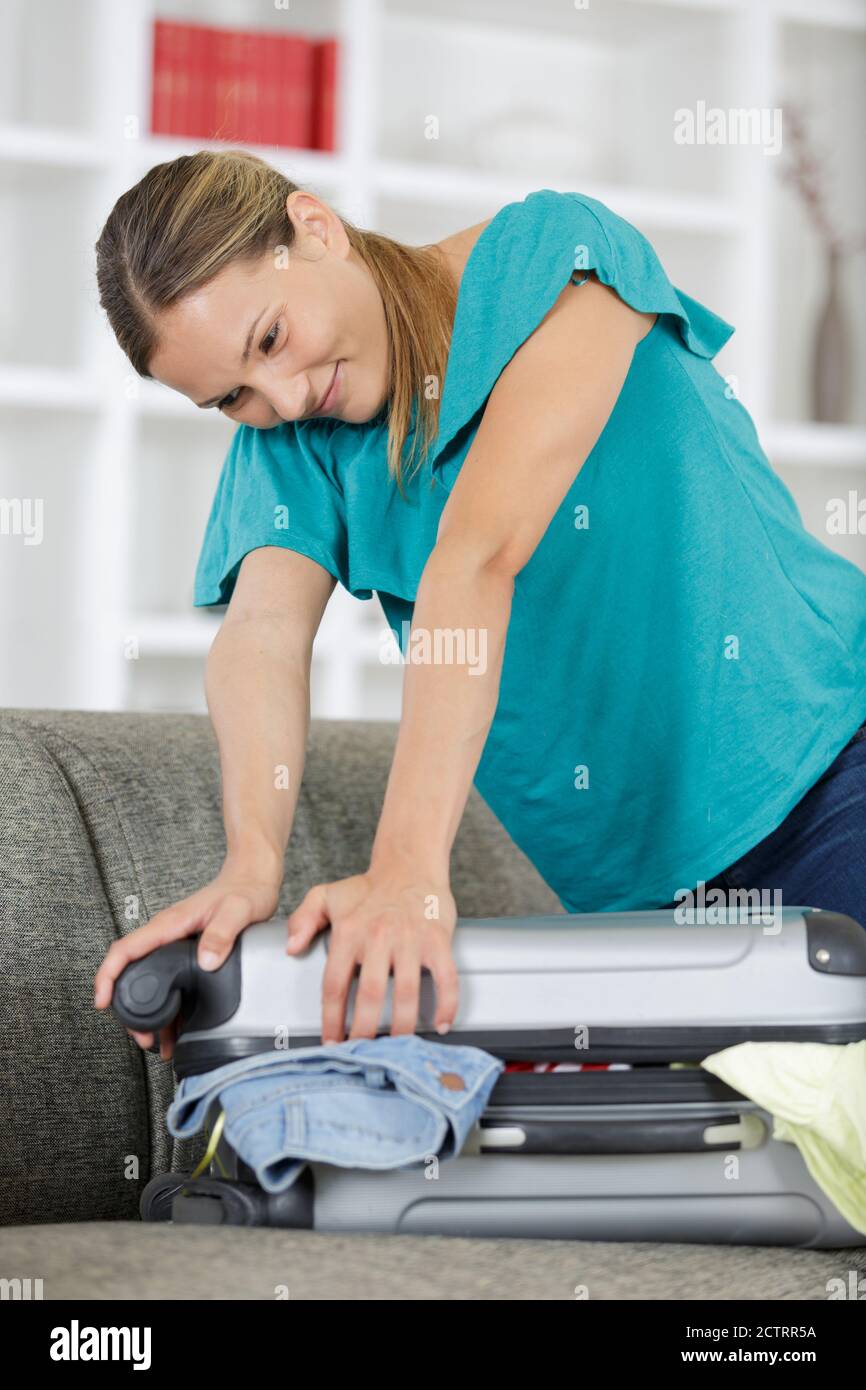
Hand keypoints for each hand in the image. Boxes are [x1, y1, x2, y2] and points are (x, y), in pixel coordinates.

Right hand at [93, 854, 282, 1059]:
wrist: (252, 877)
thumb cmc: (244, 890)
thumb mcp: (238, 911)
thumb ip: (222, 933)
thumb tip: (206, 962)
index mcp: (169, 925)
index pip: (125, 949)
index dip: (108, 975)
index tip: (102, 1001)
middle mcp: (166, 935)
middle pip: (131, 972)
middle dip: (128, 1008)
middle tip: (141, 1037)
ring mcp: (174, 944)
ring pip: (149, 981)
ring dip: (149, 1013)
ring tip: (159, 1043)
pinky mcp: (186, 952)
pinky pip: (168, 981)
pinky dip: (169, 1007)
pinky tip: (178, 1028)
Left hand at [286, 863, 458, 1042]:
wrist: (409, 864)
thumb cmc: (369, 887)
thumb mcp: (326, 895)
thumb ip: (303, 919)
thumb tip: (290, 948)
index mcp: (350, 932)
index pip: (335, 983)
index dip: (331, 1017)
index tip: (331, 1041)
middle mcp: (379, 937)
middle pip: (369, 993)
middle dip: (364, 1029)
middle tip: (363, 1054)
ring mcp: (411, 940)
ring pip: (406, 991)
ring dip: (401, 1025)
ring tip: (397, 1048)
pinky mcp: (438, 940)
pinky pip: (445, 977)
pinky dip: (446, 1003)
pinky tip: (441, 1023)